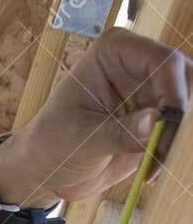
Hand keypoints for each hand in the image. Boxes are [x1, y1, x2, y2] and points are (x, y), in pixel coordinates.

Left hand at [0, 28, 190, 204]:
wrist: (45, 170)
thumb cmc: (51, 145)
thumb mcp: (82, 139)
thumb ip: (121, 131)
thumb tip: (157, 122)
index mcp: (115, 51)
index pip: (164, 62)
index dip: (174, 94)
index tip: (167, 127)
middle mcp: (138, 63)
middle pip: (185, 80)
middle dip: (180, 118)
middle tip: (163, 152)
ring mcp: (149, 89)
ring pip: (187, 106)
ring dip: (177, 138)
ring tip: (152, 167)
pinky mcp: (155, 117)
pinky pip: (178, 129)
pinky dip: (172, 150)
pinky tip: (151, 172)